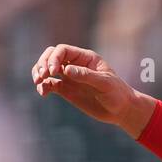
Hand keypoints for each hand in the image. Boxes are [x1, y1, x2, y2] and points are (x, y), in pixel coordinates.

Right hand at [30, 44, 155, 138]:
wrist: (121, 110)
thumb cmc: (117, 94)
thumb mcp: (105, 83)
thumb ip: (86, 76)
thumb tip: (66, 70)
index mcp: (85, 58)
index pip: (62, 50)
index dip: (54, 58)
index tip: (54, 71)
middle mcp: (75, 64)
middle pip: (51, 56)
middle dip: (43, 63)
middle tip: (43, 75)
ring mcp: (70, 77)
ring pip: (47, 68)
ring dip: (39, 72)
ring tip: (39, 82)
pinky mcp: (67, 89)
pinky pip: (50, 84)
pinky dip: (43, 86)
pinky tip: (43, 93)